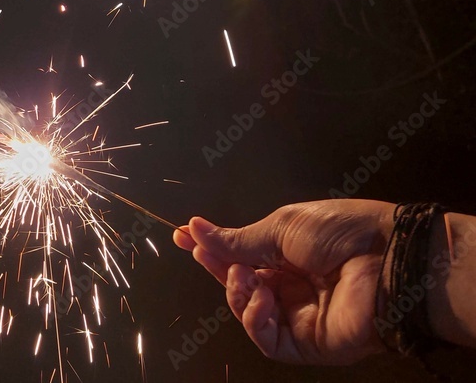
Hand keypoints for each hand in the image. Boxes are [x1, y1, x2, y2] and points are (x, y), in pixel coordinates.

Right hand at [173, 199, 394, 364]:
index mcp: (288, 253)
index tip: (182, 237)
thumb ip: (239, 240)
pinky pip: (268, 340)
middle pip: (239, 285)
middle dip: (218, 269)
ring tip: (247, 276)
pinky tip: (260, 298)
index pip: (240, 254)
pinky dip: (255, 320)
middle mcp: (291, 285)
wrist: (387, 261)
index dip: (210, 248)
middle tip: (201, 253)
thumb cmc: (339, 233)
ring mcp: (298, 316)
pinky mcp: (308, 344)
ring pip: (248, 314)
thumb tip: (195, 229)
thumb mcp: (282, 227)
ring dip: (237, 293)